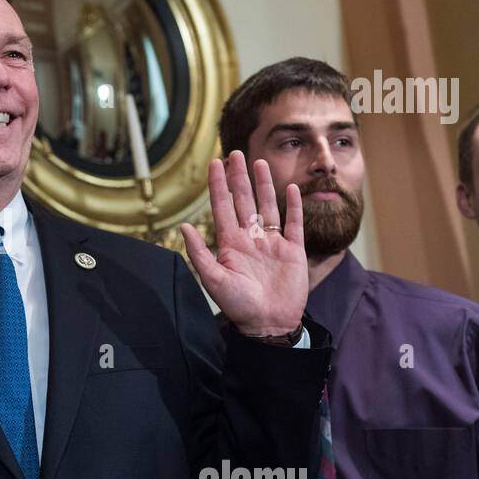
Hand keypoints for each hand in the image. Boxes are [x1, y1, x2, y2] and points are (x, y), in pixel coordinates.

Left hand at [179, 150, 308, 335]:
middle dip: (238, 177)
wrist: (269, 324)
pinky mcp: (293, 251)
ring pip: (268, 206)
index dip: (218, 185)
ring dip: (264, 185)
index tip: (215, 164)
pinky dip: (294, 206)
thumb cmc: (239, 306)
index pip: (222, 207)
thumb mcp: (214, 280)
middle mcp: (250, 238)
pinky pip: (295, 224)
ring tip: (259, 163)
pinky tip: (292, 189)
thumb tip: (183, 227)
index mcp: (230, 243)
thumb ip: (199, 253)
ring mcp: (272, 243)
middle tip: (235, 154)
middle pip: (244, 200)